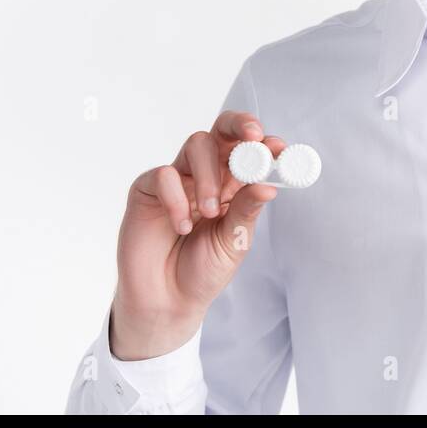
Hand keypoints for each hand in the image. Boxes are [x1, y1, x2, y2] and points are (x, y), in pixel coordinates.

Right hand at [110, 110, 283, 358]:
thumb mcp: (234, 241)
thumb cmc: (204, 269)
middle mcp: (207, 174)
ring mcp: (178, 179)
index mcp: (233, 184)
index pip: (249, 150)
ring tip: (210, 212)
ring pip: (197, 145)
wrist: (167, 301)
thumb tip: (269, 185)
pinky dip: (177, 198)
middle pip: (221, 131)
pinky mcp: (147, 190)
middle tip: (253, 139)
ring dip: (209, 175)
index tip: (279, 148)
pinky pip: (164, 175)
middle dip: (240, 126)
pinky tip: (183, 226)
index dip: (265, 143)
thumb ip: (246, 210)